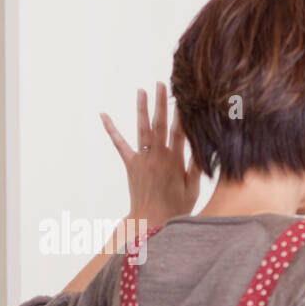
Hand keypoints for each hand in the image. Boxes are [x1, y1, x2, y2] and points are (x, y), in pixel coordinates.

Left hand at [100, 82, 200, 225]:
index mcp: (174, 163)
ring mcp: (142, 159)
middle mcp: (157, 157)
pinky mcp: (131, 164)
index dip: (181, 115)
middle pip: (160, 125)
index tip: (184, 99)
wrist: (150, 220)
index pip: (179, 133)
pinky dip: (111, 129)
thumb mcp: (192, 190)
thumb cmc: (176, 208)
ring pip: (142, 130)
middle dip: (161, 104)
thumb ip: (195, 167)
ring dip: (142, 109)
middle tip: (161, 85)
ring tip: (142, 90)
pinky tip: (104, 115)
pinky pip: (119, 144)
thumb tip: (201, 148)